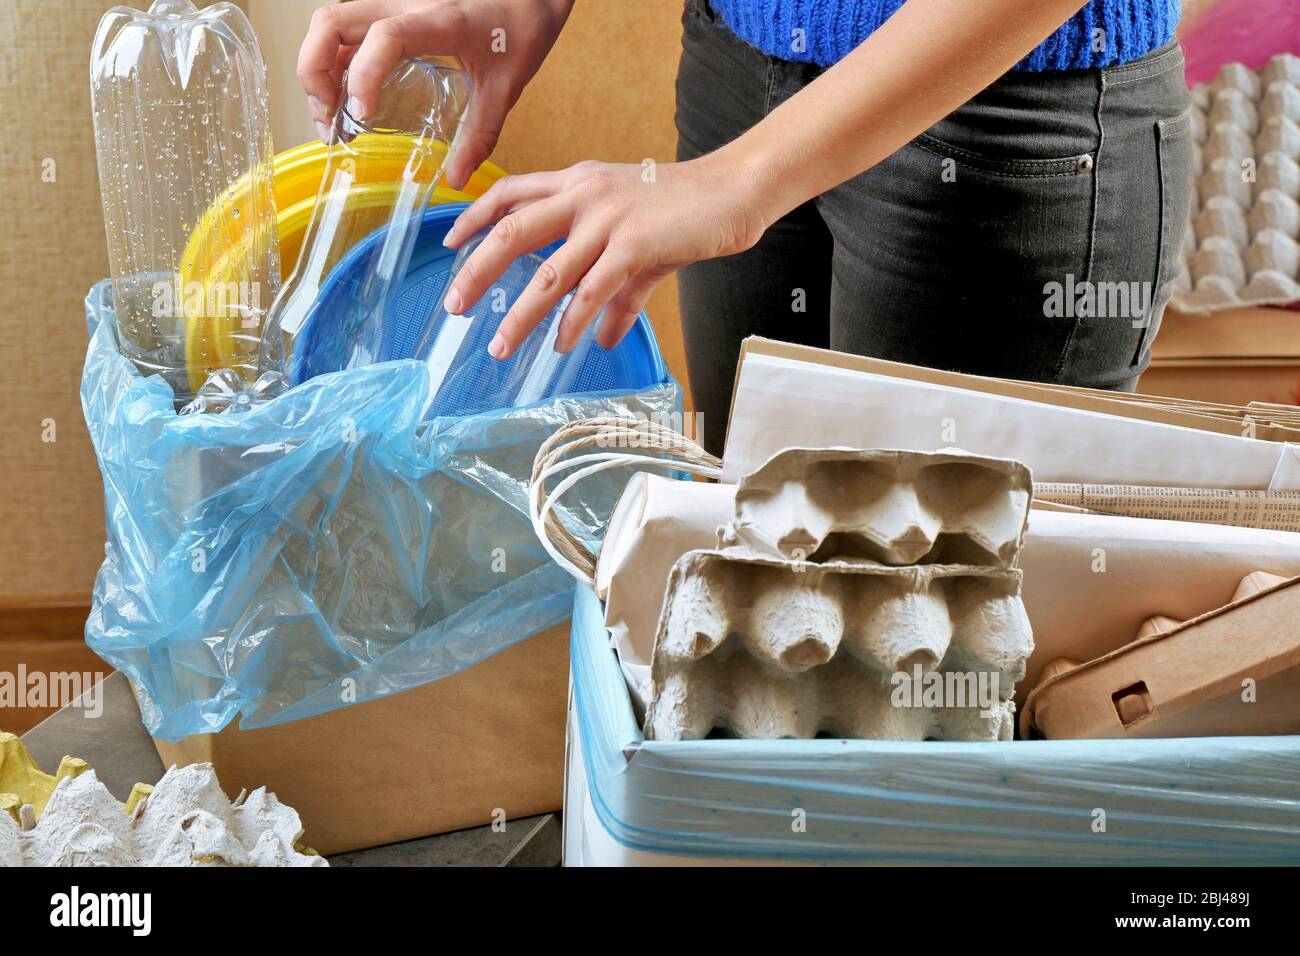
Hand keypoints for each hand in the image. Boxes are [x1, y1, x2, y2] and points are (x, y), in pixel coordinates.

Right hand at [298, 0, 572, 189]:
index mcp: (438, 20)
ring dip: (317, 66)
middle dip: (315, 73)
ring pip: (330, 22)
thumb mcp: (505, 87)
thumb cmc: (521, 29)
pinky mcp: (390, 7)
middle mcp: (405, 2)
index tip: (361, 117)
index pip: (384, 38)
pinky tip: (345, 95)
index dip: (363, 76)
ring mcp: (393, 1)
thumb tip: (456, 178)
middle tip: (330, 120)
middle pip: (331, 23)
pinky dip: (332, 59)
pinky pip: (346, 27)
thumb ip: (481, 134)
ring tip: (331, 114)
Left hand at [441, 154, 767, 356]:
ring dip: (520, 314)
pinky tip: (562, 345)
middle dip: (477, 269)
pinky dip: (573, 323)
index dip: (475, 216)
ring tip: (499, 344)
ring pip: (548, 272)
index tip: (450, 243)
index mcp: (578, 183)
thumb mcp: (638, 245)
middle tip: (455, 304)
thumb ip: (616, 293)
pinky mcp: (634, 244)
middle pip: (512, 231)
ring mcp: (608, 219)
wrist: (731, 193)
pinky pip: (592, 291)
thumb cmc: (685, 211)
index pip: (511, 192)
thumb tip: (601, 338)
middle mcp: (584, 195)